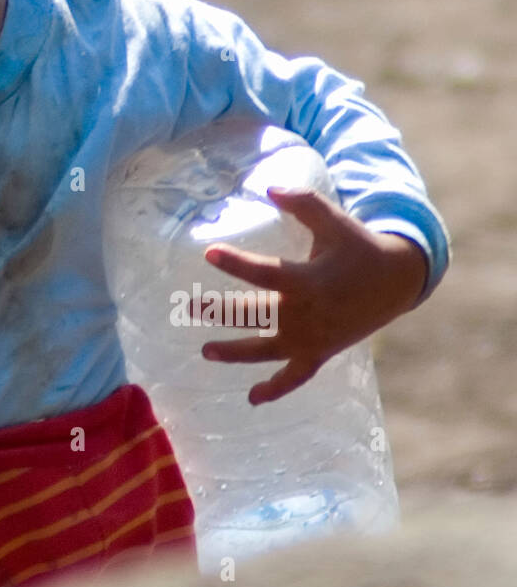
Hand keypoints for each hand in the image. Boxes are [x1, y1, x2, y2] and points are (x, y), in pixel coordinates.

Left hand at [198, 186, 427, 405]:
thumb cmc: (358, 246)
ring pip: (268, 351)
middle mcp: (308, 314)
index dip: (236, 264)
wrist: (397, 281)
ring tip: (205, 351)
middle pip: (256, 316)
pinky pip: (296, 377)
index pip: (265, 274)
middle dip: (221, 312)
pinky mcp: (321, 352)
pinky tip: (251, 398)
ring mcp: (314, 338)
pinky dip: (275, 389)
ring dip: (235, 352)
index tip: (208, 253)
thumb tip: (269, 187)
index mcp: (308, 280)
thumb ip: (303, 203)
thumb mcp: (334, 221)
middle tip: (189, 307)